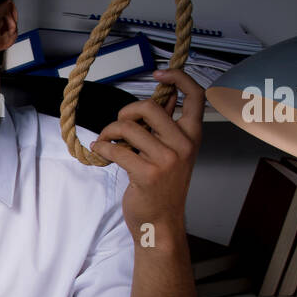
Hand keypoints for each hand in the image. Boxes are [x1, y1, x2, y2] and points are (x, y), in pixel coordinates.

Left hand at [88, 68, 203, 241]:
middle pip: (148, 107)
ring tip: (106, 141)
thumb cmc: (164, 187)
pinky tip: (100, 150)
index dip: (178, 77)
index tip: (159, 72)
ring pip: (128, 128)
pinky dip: (102, 147)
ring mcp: (167, 160)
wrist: (161, 223)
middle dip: (125, 112)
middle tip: (118, 125)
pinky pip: (117, 149)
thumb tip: (165, 95)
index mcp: (192, 136)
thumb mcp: (174, 153)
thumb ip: (168, 126)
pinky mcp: (147, 174)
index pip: (196, 95)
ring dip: (109, 132)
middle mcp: (183, 145)